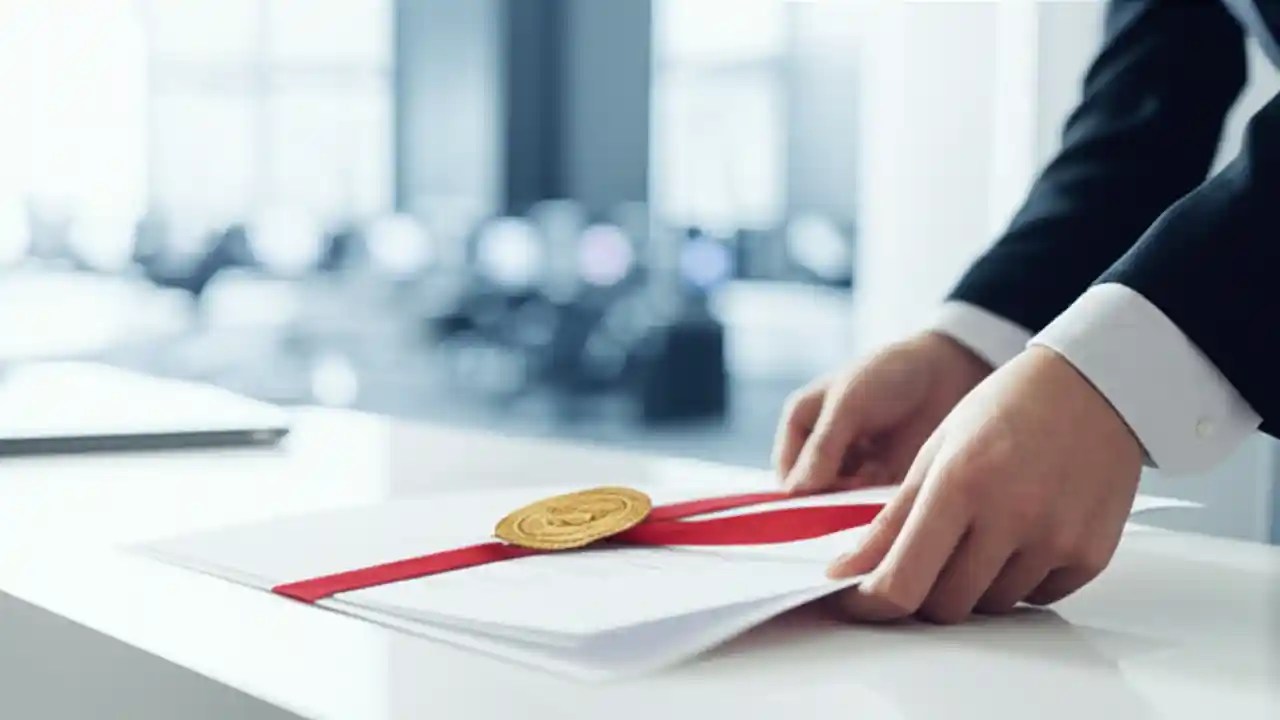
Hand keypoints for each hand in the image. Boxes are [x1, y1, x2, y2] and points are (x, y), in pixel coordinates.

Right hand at [774, 332, 991, 492]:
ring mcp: (852, 468)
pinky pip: (869, 504)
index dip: (801, 494)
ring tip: (878, 479)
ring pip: (842, 504)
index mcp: (801, 426)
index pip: (787, 475)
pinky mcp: (880, 480)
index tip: (826, 496)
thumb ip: (822, 448)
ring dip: (856, 501)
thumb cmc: (886, 376)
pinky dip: (877, 502)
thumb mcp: (847, 404)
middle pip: (813, 496)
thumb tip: (796, 491)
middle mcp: (820, 451)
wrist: (942, 373)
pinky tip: (891, 484)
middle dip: (832, 499)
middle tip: (857, 487)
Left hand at [827, 346, 1142, 623]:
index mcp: (959, 482)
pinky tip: (1022, 533)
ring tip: (982, 531)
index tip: (857, 603)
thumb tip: (851, 571)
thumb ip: (892, 519)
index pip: (903, 581)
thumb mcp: (936, 451)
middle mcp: (1010, 516)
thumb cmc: (1008, 409)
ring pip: (991, 605)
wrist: (1094, 388)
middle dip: (923, 592)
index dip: (872, 604)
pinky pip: (1035, 597)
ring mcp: (1055, 540)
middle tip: (923, 560)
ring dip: (973, 584)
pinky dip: (1017, 579)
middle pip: (946, 605)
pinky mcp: (1089, 555)